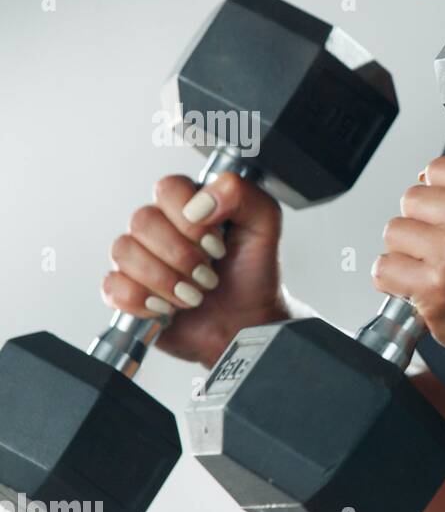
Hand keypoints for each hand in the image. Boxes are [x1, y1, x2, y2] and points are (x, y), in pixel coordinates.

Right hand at [101, 172, 288, 367]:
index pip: (168, 188)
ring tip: (194, 295)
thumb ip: (242, 194)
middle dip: (182, 255)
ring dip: (165, 280)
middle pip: (142, 220)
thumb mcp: (265, 225)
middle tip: (209, 275)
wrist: (248, 323)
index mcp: (188, 204)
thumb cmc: (253, 274)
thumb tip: (202, 200)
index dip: (190, 220)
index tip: (217, 245)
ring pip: (124, 251)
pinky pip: (112, 285)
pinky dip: (143, 300)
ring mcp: (139, 258)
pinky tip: (168, 308)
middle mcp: (159, 226)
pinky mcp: (127, 289)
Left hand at [373, 149, 444, 385]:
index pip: (438, 168)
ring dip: (407, 252)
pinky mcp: (434, 288)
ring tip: (436, 268)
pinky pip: (384, 268)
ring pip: (394, 231)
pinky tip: (423, 287)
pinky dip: (396, 281)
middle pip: (411, 197)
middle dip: (422, 223)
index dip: (438, 192)